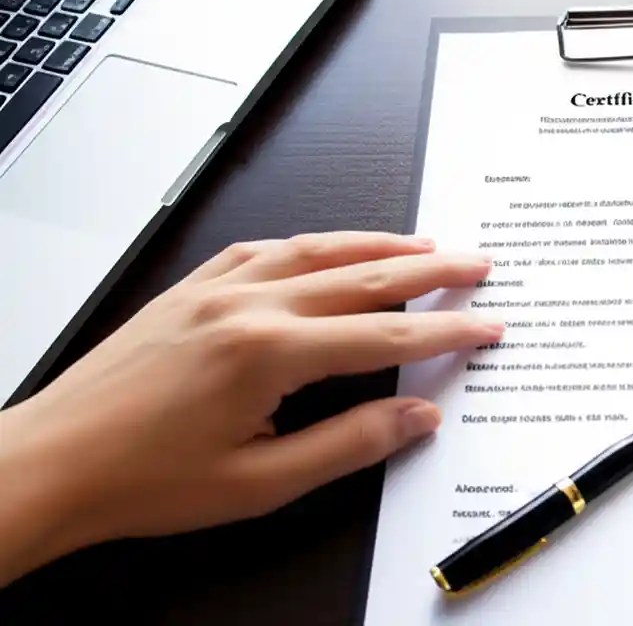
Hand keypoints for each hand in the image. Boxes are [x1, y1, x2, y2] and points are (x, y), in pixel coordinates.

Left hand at [0, 232, 501, 581]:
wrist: (52, 463)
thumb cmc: (144, 480)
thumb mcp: (261, 482)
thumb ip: (350, 443)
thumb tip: (416, 418)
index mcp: (268, 352)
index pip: (385, 334)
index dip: (445, 330)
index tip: (487, 324)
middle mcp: (246, 304)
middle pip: (362, 275)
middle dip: (431, 269)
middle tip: (479, 263)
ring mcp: (214, 288)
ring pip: (316, 249)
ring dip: (377, 244)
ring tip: (425, 245)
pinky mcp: (189, 288)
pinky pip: (264, 249)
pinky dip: (310, 244)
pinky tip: (328, 248)